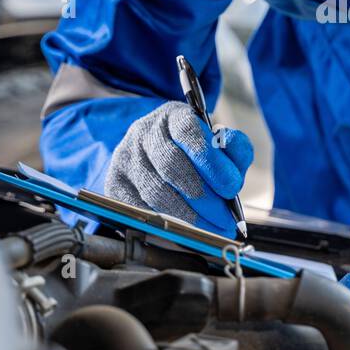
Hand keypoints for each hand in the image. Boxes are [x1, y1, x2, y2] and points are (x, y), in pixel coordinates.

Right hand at [104, 101, 252, 233]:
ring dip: (188, 216)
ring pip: (155, 191)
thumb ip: (235, 151)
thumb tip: (234, 176)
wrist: (154, 156)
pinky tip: (187, 233)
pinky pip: (139, 209)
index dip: (211, 161)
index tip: (232, 187)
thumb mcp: (218, 143)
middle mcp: (145, 133)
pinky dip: (166, 224)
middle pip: (171, 165)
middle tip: (226, 220)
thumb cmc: (195, 153)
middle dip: (203, 196)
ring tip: (213, 230)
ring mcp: (126, 159)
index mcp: (173, 117)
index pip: (189, 131)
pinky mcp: (115, 185)